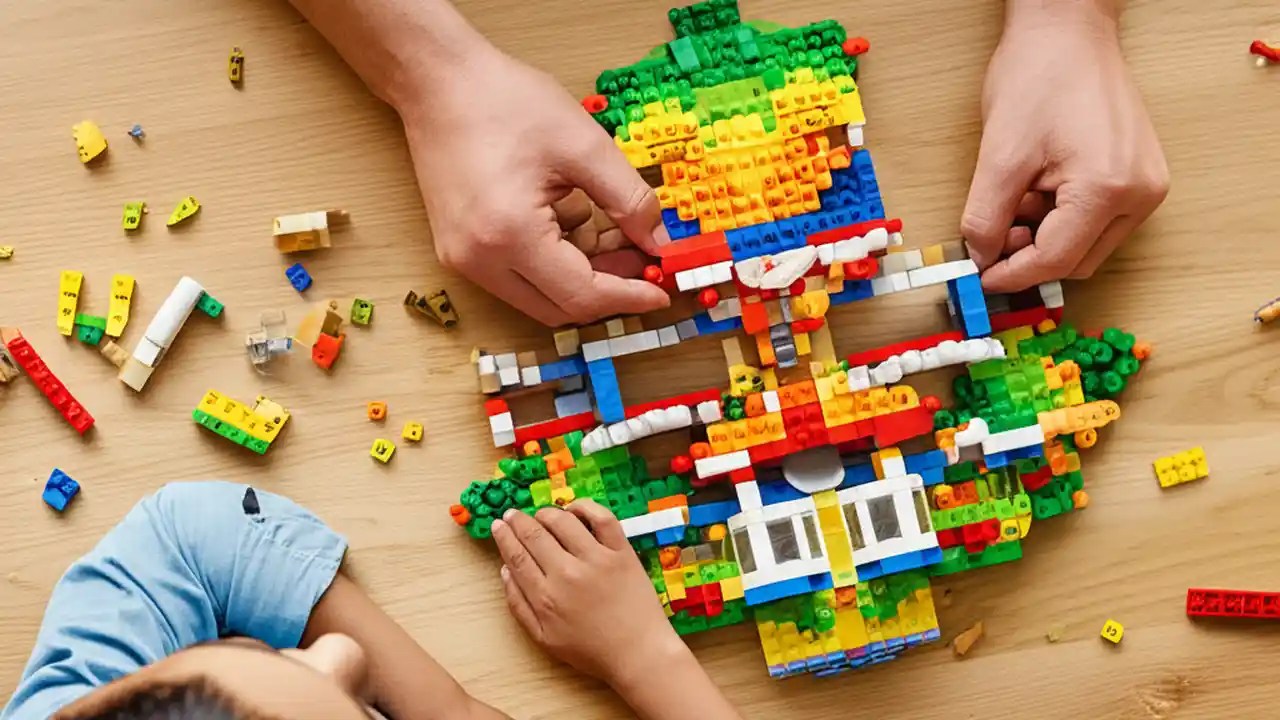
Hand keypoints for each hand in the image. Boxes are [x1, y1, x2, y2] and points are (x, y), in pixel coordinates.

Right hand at [399, 47, 670, 325]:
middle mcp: (478, 260)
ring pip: (537, 296)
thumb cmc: (503, 101)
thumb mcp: (583, 144)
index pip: (581, 295)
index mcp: (510, 234)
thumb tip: (658, 241)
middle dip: (606, 288)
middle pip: (558, 308)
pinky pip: (516, 276)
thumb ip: (628, 199)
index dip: (628, 296)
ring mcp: (462, 259)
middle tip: (640, 257)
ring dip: (579, 275)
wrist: (437, 82)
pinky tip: (570, 218)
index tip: (661, 290)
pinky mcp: (457, 249)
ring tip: (608, 229)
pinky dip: (552, 261)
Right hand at [490, 501, 686, 688]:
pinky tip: (573, 509)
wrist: (638, 653)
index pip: (517, 556)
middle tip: (511, 514)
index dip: (504, 537)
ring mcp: (596, 559)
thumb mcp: (544, 638)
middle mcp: (567, 572)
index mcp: (545, 596)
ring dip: (545, 513)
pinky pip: (602, 518)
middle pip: (534, 535)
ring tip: (540, 514)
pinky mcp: (621, 552)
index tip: (497, 525)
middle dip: (518, 521)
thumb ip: (519, 605)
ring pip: (563, 522)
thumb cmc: (591, 650)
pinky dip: (585, 507)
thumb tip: (505, 570)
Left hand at [961, 4, 1168, 292]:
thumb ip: (985, 217)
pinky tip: (1036, 188)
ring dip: (1044, 236)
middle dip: (1029, 254)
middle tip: (991, 233)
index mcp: (1109, 188)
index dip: (1012, 275)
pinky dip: (1061, 217)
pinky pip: (1097, 220)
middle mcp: (1140, 193)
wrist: (1068, 30)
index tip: (981, 278)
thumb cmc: (1039, 76)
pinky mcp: (1140, 176)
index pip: (1057, 259)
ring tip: (1015, 195)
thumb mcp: (999, 155)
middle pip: (1077, 259)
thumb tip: (979, 259)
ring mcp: (1146, 185)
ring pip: (1086, 244)